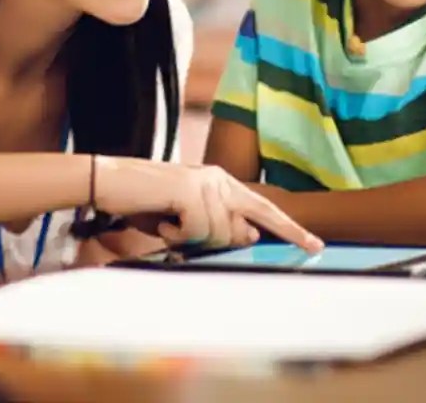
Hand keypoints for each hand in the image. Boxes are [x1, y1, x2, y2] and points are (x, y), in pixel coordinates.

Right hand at [95, 157, 322, 252]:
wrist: (109, 181)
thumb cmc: (146, 204)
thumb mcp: (187, 220)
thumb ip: (220, 227)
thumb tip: (251, 235)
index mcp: (224, 183)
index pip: (265, 210)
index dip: (291, 230)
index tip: (316, 246)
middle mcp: (221, 179)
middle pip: (240, 231)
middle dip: (215, 241)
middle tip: (180, 229)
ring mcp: (207, 182)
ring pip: (218, 234)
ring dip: (189, 238)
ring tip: (167, 220)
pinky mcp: (191, 190)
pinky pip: (197, 231)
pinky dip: (176, 234)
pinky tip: (161, 218)